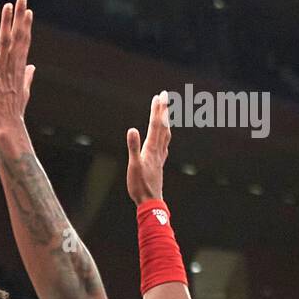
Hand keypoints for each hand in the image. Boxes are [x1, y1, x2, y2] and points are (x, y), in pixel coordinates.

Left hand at [0, 0, 34, 135]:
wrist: (6, 128)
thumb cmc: (12, 113)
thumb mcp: (22, 93)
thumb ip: (27, 78)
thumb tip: (32, 67)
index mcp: (18, 69)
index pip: (24, 43)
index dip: (26, 27)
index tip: (29, 11)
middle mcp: (11, 67)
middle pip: (17, 38)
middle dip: (20, 18)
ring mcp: (0, 72)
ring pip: (5, 43)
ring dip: (6, 24)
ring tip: (8, 6)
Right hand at [126, 90, 171, 205]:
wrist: (150, 202)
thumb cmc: (140, 186)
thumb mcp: (133, 166)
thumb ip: (133, 147)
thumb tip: (132, 129)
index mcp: (151, 149)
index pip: (155, 125)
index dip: (157, 110)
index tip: (159, 96)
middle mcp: (158, 151)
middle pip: (162, 127)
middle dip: (163, 111)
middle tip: (165, 96)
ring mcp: (160, 158)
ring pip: (166, 135)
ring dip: (166, 122)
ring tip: (166, 113)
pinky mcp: (159, 165)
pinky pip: (164, 146)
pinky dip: (165, 137)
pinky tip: (165, 139)